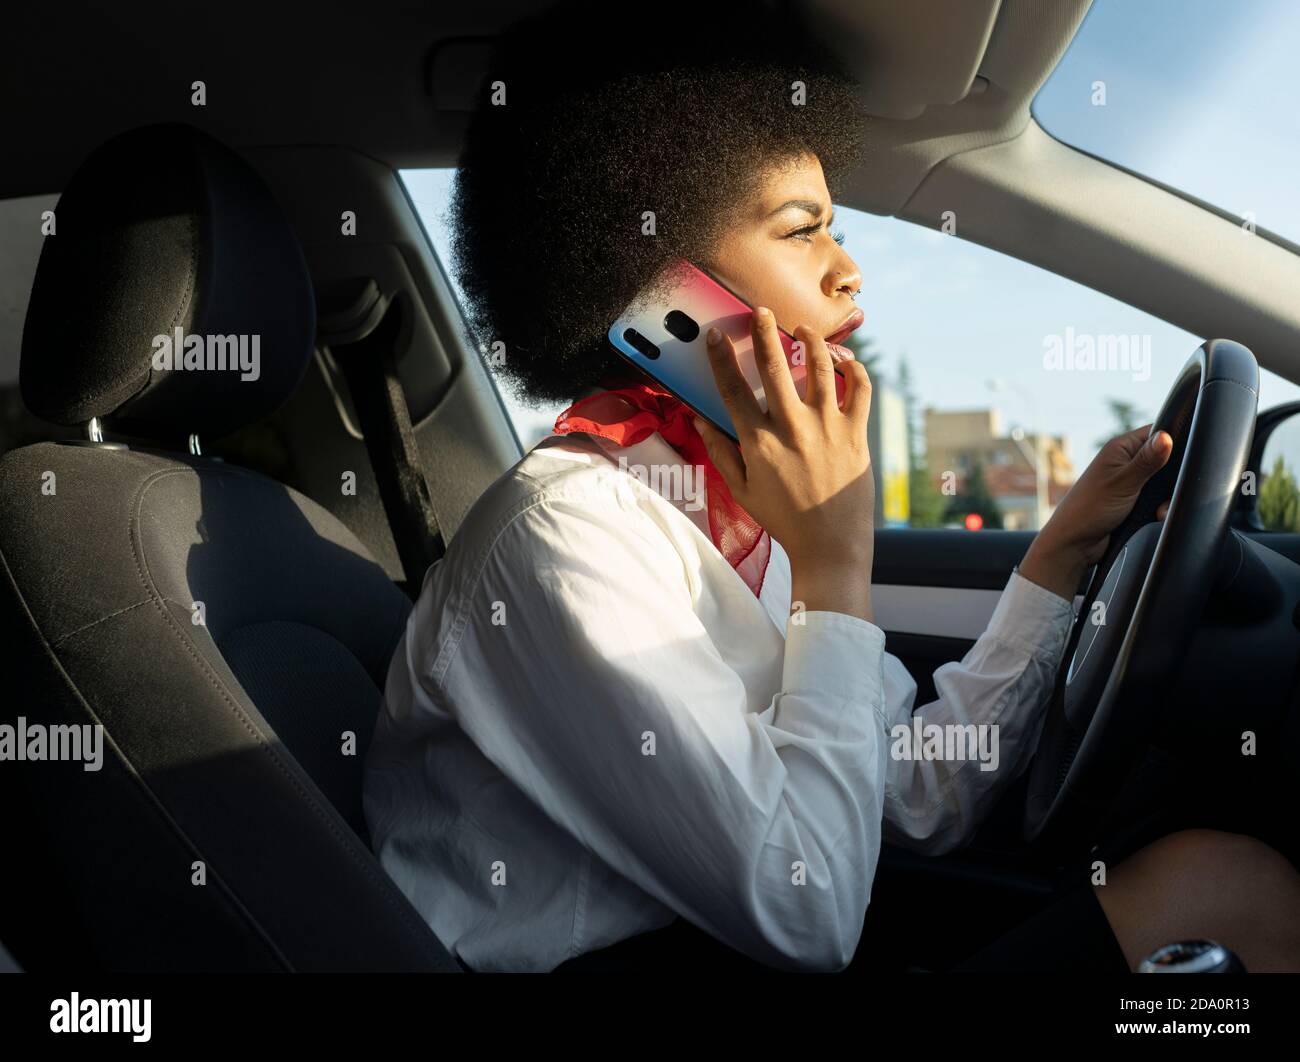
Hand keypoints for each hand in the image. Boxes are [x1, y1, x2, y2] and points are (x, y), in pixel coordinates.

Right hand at [692, 307, 876, 620]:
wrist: (830, 546)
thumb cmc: (784, 520)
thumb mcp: (742, 490)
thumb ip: (721, 452)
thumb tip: (701, 420)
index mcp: (759, 442)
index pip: (733, 390)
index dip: (721, 359)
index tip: (716, 336)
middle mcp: (792, 427)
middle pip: (774, 366)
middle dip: (765, 333)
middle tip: (761, 312)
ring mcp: (827, 427)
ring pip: (821, 367)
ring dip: (812, 342)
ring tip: (804, 331)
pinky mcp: (856, 434)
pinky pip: (860, 389)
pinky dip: (855, 370)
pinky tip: (845, 362)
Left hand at [1019, 424, 1173, 602]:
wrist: (1075, 544)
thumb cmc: (1089, 510)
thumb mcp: (1122, 483)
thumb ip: (1146, 461)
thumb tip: (1166, 436)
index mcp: (1121, 448)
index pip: (1158, 431)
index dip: (1175, 440)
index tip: (1185, 459)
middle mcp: (1126, 461)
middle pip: (1166, 459)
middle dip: (1171, 479)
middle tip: (1167, 493)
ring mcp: (1131, 481)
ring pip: (1165, 483)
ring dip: (1166, 498)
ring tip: (1158, 511)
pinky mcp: (1134, 500)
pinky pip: (1158, 500)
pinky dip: (1160, 508)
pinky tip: (1156, 517)